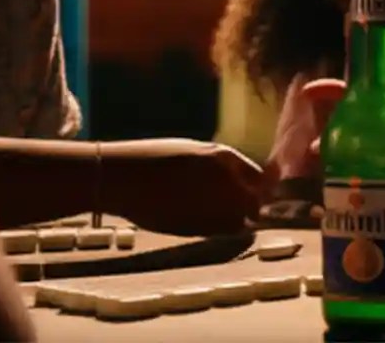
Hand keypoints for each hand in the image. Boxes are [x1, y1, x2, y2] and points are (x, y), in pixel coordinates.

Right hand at [103, 139, 263, 235]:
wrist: (122, 176)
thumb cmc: (155, 159)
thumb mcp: (194, 152)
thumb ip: (223, 167)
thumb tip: (248, 180)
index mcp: (223, 157)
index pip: (261, 178)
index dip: (261, 187)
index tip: (257, 192)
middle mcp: (224, 182)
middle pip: (255, 204)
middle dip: (252, 207)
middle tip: (243, 210)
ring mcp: (211, 207)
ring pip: (240, 223)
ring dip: (236, 222)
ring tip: (215, 215)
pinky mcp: (196, 228)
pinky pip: (219, 233)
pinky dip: (218, 231)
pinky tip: (200, 220)